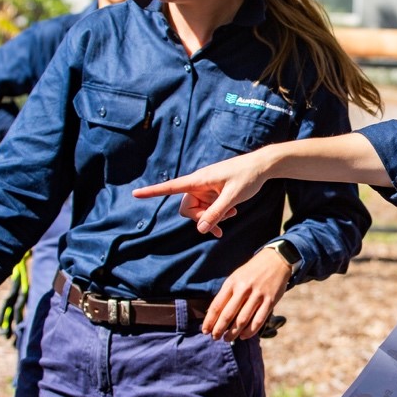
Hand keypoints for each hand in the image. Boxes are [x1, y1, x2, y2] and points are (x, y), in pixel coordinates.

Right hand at [133, 150, 268, 236]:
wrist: (262, 166)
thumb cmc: (247, 177)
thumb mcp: (233, 197)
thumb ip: (216, 213)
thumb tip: (200, 229)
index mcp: (199, 180)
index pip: (171, 187)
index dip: (153, 192)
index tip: (135, 194)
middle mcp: (199, 184)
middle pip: (187, 208)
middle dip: (200, 218)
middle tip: (219, 225)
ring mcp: (206, 189)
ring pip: (199, 210)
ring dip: (212, 217)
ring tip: (231, 215)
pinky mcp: (213, 192)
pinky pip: (208, 208)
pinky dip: (217, 214)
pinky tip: (231, 213)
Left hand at [203, 247, 291, 339]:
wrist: (276, 260)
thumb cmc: (252, 271)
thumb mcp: (236, 277)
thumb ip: (226, 293)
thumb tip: (213, 313)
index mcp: (232, 282)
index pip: (217, 305)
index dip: (209, 320)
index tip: (205, 330)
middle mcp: (244, 289)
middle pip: (228, 314)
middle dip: (219, 329)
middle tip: (215, 338)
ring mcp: (258, 295)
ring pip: (243, 319)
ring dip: (233, 333)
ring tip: (227, 339)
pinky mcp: (270, 300)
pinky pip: (259, 320)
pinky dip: (250, 331)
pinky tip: (243, 336)